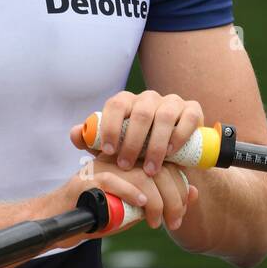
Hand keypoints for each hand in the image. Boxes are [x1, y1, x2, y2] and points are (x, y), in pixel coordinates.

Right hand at [37, 157, 198, 249]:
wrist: (58, 221)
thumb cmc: (96, 214)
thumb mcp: (134, 208)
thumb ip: (159, 199)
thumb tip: (194, 192)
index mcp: (130, 161)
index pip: (164, 164)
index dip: (179, 186)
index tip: (182, 210)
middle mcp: (118, 160)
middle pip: (157, 169)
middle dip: (173, 197)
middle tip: (174, 221)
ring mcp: (102, 168)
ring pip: (142, 176)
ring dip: (156, 202)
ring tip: (157, 221)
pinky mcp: (88, 181)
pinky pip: (115, 182)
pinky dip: (132, 194)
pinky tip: (142, 206)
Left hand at [70, 90, 204, 177]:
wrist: (168, 156)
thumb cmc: (135, 149)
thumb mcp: (113, 147)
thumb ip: (91, 141)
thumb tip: (74, 133)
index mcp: (127, 101)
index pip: (116, 104)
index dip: (111, 126)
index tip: (107, 151)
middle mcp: (149, 98)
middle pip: (140, 113)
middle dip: (132, 142)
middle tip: (126, 165)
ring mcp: (172, 102)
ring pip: (164, 116)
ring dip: (156, 144)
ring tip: (150, 169)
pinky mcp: (192, 109)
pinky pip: (188, 117)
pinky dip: (179, 135)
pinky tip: (171, 153)